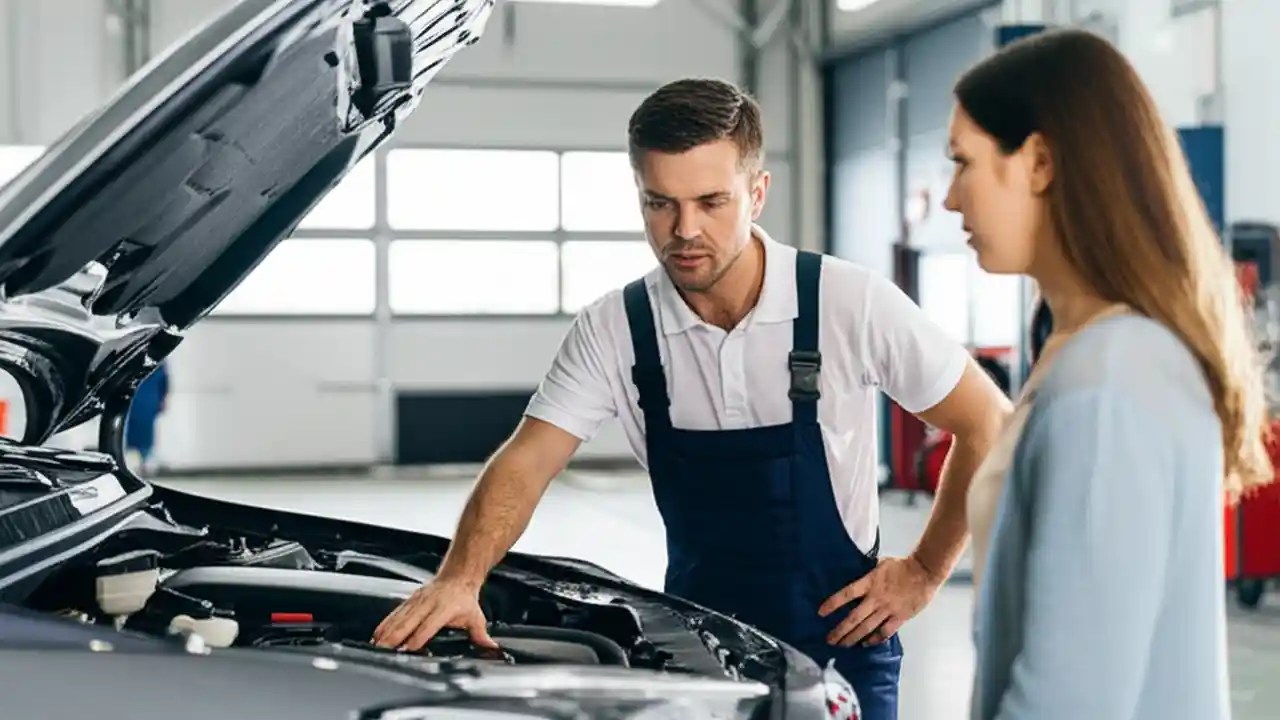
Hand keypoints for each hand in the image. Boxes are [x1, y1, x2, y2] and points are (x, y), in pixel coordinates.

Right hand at [372, 577, 497, 650]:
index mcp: (444, 608)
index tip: (407, 649)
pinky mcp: (410, 600)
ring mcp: (417, 601)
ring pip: (399, 617)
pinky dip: (385, 624)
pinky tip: (377, 634)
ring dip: (387, 632)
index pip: (428, 625)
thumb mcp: (476, 617)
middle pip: (408, 621)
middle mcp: (428, 603)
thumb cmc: (464, 599)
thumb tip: (491, 647)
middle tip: (384, 650)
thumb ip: (481, 634)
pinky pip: (395, 613)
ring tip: (376, 645)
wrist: (457, 576)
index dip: (417, 638)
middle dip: (395, 636)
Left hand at [817, 555, 942, 646]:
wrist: (924, 572)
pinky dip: (875, 639)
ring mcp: (888, 609)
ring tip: (843, 645)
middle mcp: (876, 598)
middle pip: (854, 618)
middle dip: (840, 630)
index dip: (833, 603)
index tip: (821, 612)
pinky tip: (866, 644)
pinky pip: (885, 632)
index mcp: (869, 583)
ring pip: (867, 628)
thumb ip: (868, 574)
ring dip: (853, 638)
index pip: (846, 594)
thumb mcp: (880, 564)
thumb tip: (856, 576)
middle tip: (829, 640)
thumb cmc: (902, 566)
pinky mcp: (900, 617)